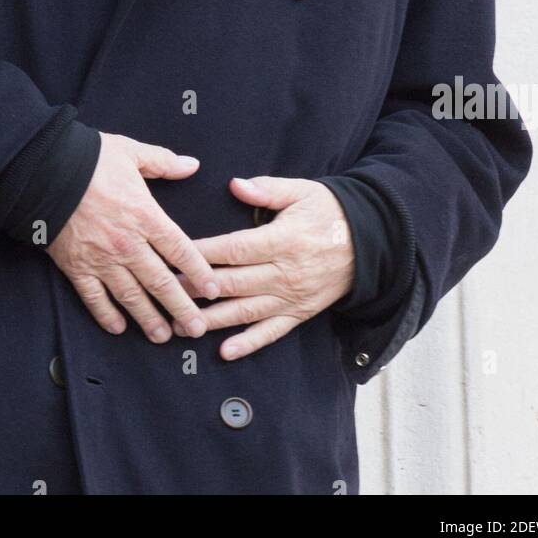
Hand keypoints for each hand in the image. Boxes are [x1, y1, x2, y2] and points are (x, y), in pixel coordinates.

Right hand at [47, 132, 220, 343]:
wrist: (45, 171)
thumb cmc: (89, 159)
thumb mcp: (131, 152)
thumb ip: (164, 162)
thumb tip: (191, 165)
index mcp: (146, 216)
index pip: (181, 251)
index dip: (200, 273)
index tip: (212, 291)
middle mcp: (128, 244)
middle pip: (162, 283)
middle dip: (181, 309)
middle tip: (197, 329)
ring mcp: (102, 259)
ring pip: (131, 297)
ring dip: (149, 319)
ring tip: (163, 336)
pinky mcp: (76, 267)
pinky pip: (95, 298)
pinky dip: (107, 315)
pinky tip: (118, 328)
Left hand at [170, 176, 354, 360]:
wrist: (370, 242)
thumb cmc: (330, 212)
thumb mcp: (301, 191)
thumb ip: (267, 190)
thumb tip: (235, 185)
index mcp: (283, 240)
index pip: (235, 249)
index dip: (204, 253)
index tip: (177, 256)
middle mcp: (285, 272)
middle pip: (234, 283)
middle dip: (198, 288)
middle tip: (167, 291)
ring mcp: (292, 297)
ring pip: (246, 312)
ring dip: (212, 320)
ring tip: (183, 325)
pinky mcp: (300, 313)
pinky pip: (271, 332)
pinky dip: (248, 343)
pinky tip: (226, 352)